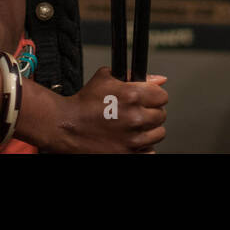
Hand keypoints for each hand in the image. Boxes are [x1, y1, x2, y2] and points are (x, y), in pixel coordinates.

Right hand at [47, 66, 167, 152]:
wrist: (67, 126)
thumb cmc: (84, 102)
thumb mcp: (106, 78)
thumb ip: (134, 76)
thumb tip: (159, 80)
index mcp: (132, 95)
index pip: (162, 96)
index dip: (153, 96)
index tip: (147, 98)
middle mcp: (135, 117)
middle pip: (161, 115)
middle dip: (150, 112)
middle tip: (136, 112)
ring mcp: (133, 139)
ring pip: (158, 133)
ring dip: (148, 129)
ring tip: (131, 126)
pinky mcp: (128, 154)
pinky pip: (150, 151)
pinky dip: (143, 146)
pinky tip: (130, 138)